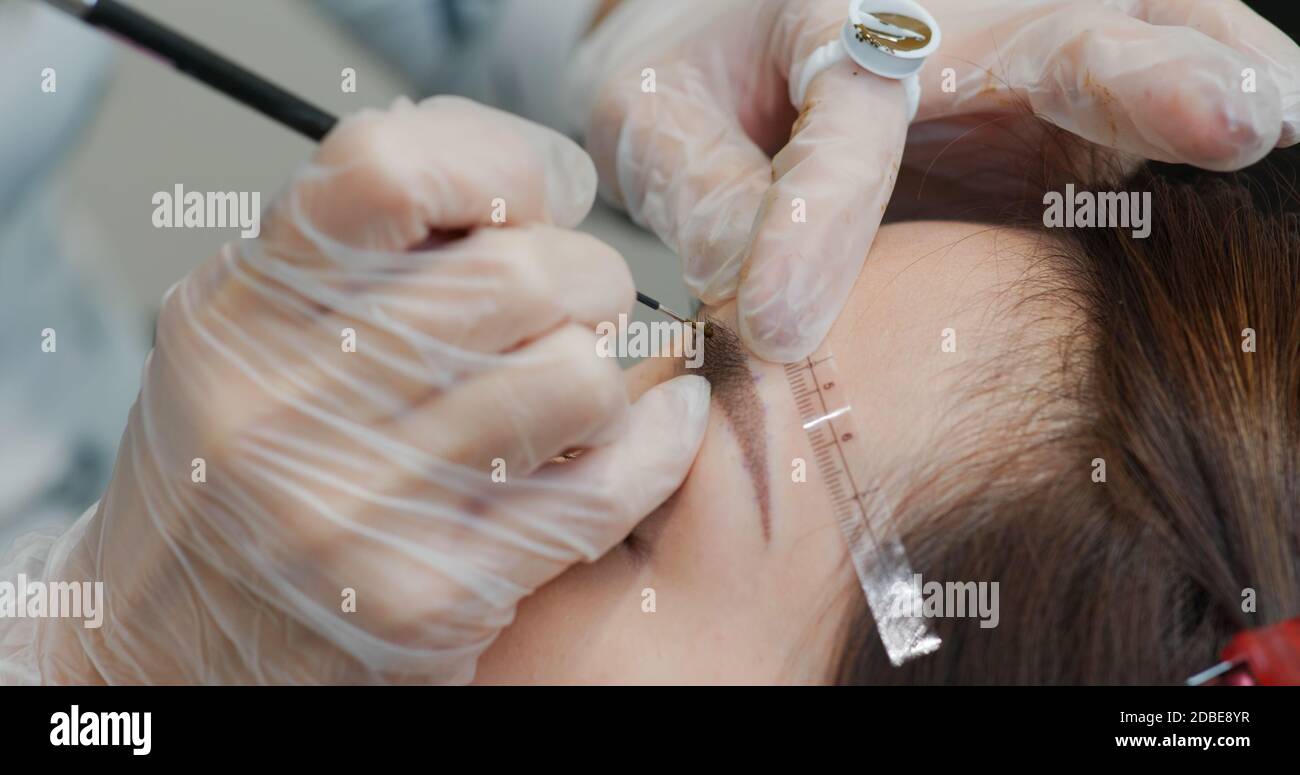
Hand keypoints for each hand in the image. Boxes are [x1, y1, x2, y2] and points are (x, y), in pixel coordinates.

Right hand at [1, 96, 709, 684]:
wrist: (177, 637)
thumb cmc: (248, 455)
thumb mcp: (258, 321)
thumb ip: (368, 243)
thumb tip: (535, 175)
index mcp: (243, 307)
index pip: (393, 170)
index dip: (504, 163)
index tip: (539, 194)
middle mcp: (287, 404)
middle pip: (522, 274)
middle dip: (585, 274)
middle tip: (576, 299)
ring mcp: (360, 509)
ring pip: (578, 377)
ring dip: (607, 365)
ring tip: (577, 375)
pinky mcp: (433, 597)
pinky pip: (607, 485)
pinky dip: (658, 440)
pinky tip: (657, 422)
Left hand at [571, 0, 1299, 361]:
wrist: (717, 44)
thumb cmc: (690, 88)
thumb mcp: (659, 130)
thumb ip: (707, 202)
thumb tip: (759, 310)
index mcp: (829, 16)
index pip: (842, 117)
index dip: (815, 222)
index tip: (781, 323)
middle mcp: (942, 17)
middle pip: (1057, 35)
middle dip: (1141, 79)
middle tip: (1228, 120)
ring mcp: (1010, 56)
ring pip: (1134, 39)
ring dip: (1211, 86)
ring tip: (1279, 128)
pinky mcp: (1048, 109)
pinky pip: (1138, 105)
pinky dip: (1205, 119)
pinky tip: (1265, 153)